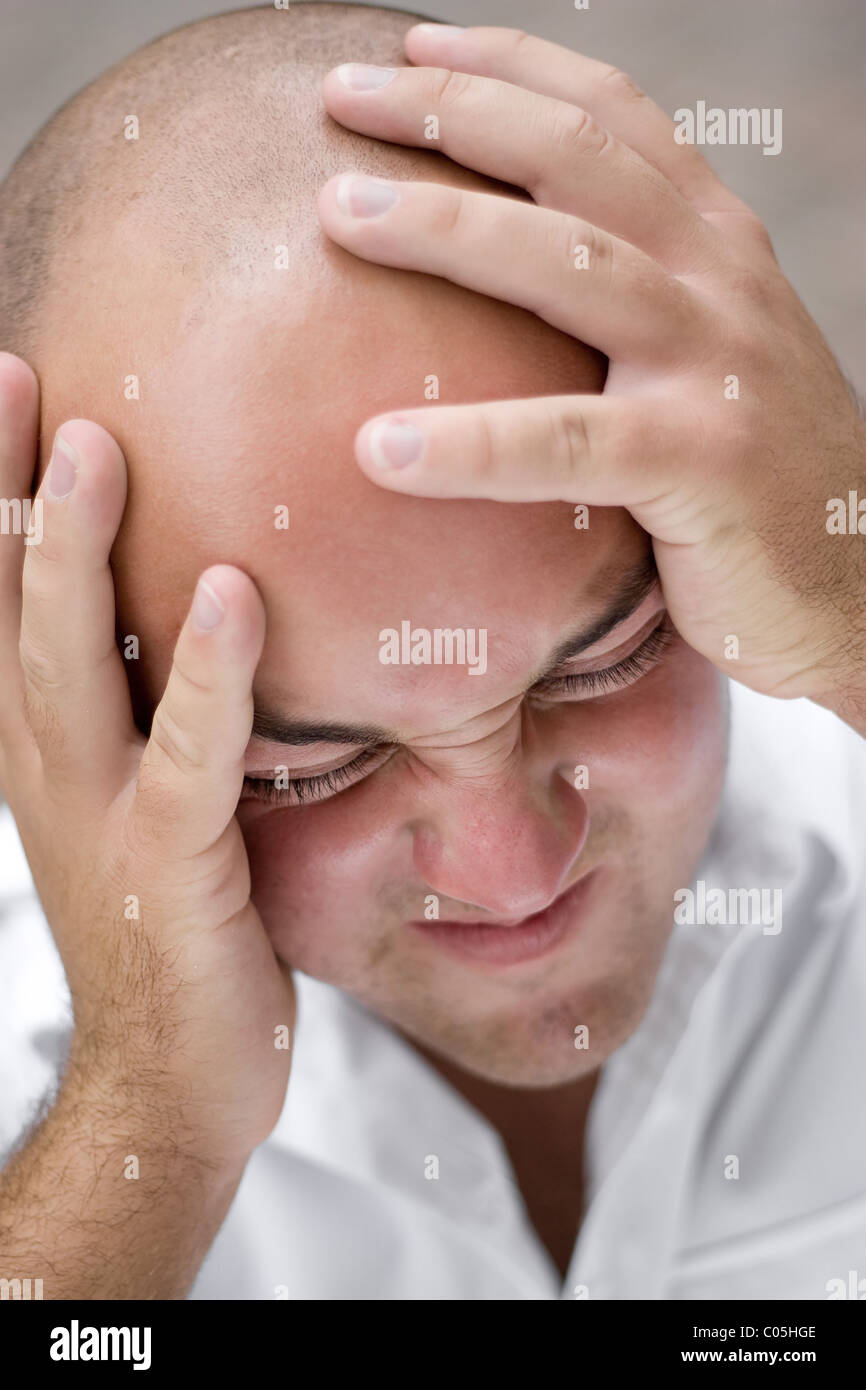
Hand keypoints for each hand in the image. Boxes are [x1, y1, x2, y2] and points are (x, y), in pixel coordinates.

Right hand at [0, 354, 292, 1162]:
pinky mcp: (172, 864)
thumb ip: (162, 710)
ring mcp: (99, 816)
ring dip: (75, 554)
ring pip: (71, 664)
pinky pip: (190, 753)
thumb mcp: (151, 800)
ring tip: (95, 445)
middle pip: (8, 610)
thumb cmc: (178, 926)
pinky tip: (233, 595)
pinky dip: (209, 674)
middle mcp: (48, 768)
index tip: (5, 385)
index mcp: (43, 747)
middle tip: (16, 374)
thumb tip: (220, 603)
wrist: (171, 1083)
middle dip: (8, 490)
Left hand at [317, 24, 865, 732]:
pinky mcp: (704, 462)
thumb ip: (627, 304)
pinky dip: (472, 443)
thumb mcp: (699, 360)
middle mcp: (719, 276)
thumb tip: (499, 286)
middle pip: (575, 156)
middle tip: (340, 96)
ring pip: (567, 262)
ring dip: (444, 226)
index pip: (608, 116)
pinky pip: (569, 441)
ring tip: (336, 213)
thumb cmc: (748, 478)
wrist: (854, 582)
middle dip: (450, 110)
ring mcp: (717, 361)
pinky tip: (381, 451)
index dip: (508, 66)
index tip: (409, 46)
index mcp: (713, 243)